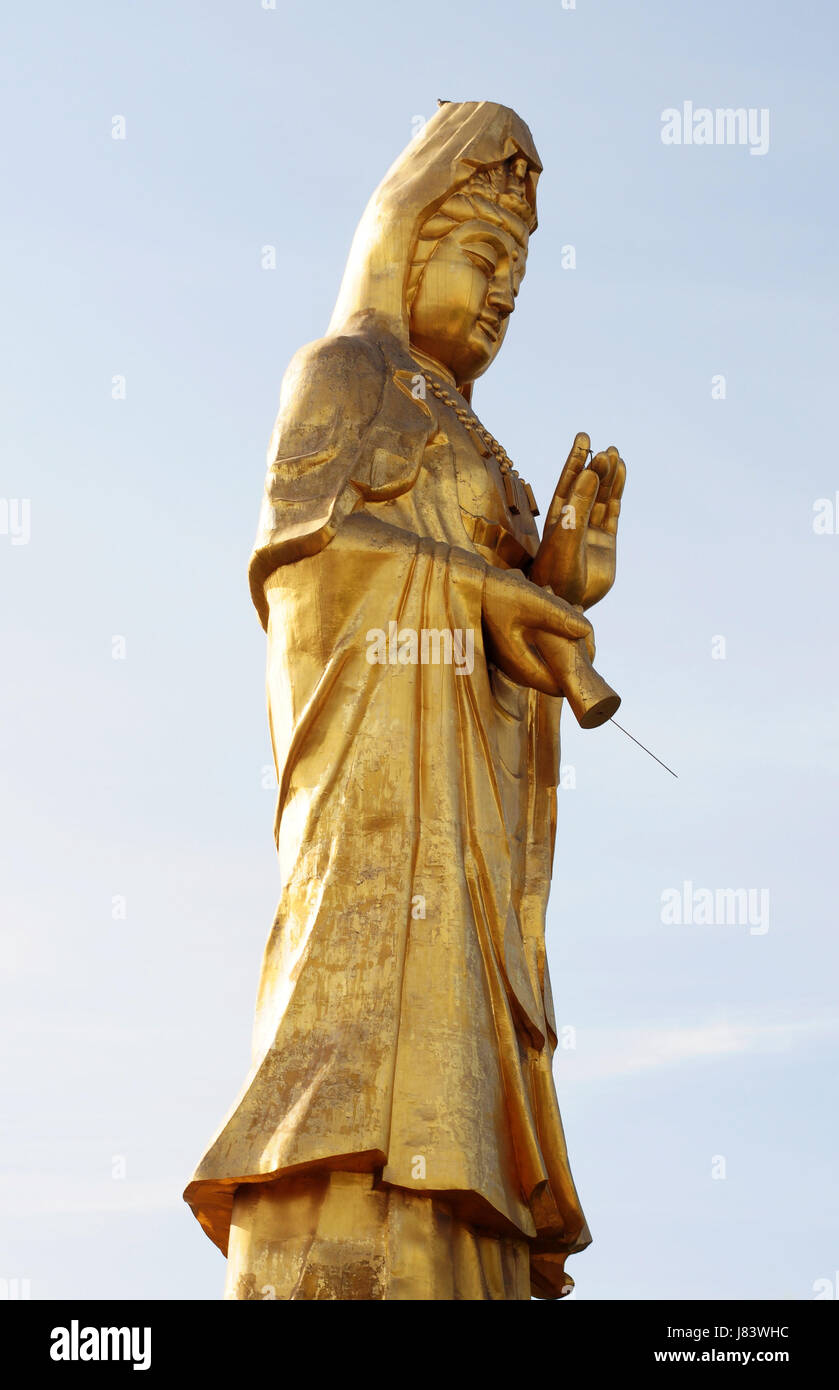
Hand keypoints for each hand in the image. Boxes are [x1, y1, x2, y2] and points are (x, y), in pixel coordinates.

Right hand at [482, 565, 594, 695]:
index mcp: (520, 664)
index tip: (588, 650)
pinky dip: (548, 631)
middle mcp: (514, 667)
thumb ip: (560, 617)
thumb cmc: (497, 592)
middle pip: (554, 673)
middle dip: (572, 651)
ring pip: (546, 657)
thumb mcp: (532, 601)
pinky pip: (536, 647)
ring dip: (561, 637)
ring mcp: (510, 658)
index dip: (577, 675)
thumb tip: (586, 631)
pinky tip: (551, 603)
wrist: (466, 583)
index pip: (557, 687)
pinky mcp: (508, 646)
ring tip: (566, 605)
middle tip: (579, 621)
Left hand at [529, 433, 625, 609]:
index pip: (567, 482)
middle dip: (594, 466)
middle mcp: (572, 522)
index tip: (583, 437)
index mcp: (556, 518)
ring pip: (601, 498)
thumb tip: (590, 473)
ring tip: (615, 454)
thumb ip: (577, 506)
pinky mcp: (606, 543)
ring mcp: (590, 531)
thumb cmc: (557, 573)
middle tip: (605, 448)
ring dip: (608, 477)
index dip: (575, 460)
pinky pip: (612, 513)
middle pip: (585, 486)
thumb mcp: (565, 536)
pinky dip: (616, 494)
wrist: (568, 604)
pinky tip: (621, 474)